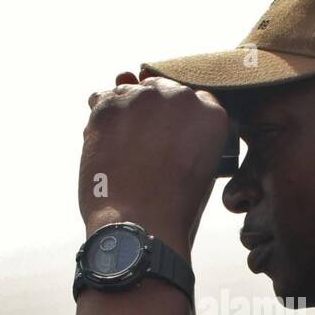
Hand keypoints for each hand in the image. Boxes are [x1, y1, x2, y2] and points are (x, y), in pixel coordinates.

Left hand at [79, 71, 228, 251]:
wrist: (139, 224)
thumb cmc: (172, 209)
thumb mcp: (201, 171)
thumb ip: (190, 139)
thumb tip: (159, 125)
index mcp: (212, 115)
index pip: (195, 100)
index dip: (178, 120)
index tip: (170, 137)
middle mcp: (181, 97)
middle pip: (163, 90)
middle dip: (154, 112)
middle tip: (145, 146)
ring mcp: (144, 97)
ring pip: (131, 91)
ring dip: (127, 112)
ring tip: (125, 148)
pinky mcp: (110, 104)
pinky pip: (102, 98)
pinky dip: (102, 117)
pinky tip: (107, 142)